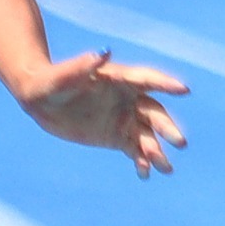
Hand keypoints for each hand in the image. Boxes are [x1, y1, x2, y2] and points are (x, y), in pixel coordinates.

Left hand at [18, 51, 187, 178]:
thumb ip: (83, 66)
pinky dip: (142, 162)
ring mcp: (124, 118)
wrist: (40, 101)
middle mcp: (128, 99)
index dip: (166, 84)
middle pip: (154, 113)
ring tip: (164, 168)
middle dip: (167, 127)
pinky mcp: (116, 137)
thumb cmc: (51, 81)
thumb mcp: (64, 76)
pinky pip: (135, 151)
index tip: (184, 90)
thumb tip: (103, 51)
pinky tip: (144, 174)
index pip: (148, 80)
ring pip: (148, 135)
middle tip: (179, 142)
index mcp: (119, 79)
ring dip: (157, 150)